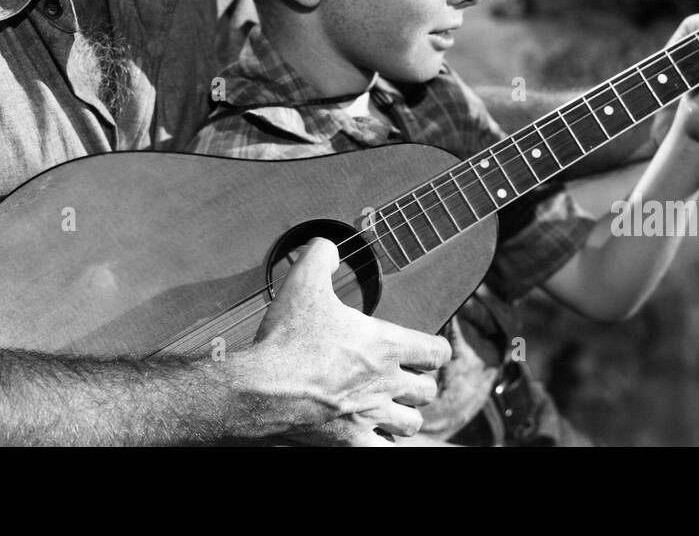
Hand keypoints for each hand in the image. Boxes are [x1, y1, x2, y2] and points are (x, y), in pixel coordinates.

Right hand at [252, 238, 450, 445]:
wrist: (261, 389)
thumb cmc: (285, 338)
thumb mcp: (304, 281)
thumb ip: (321, 255)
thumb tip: (328, 245)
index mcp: (385, 344)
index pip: (437, 352)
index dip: (435, 349)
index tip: (425, 349)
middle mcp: (386, 383)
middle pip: (427, 392)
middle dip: (418, 384)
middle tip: (401, 378)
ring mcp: (370, 416)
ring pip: (411, 425)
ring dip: (404, 415)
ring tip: (390, 408)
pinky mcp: (351, 443)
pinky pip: (383, 452)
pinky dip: (381, 444)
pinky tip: (371, 436)